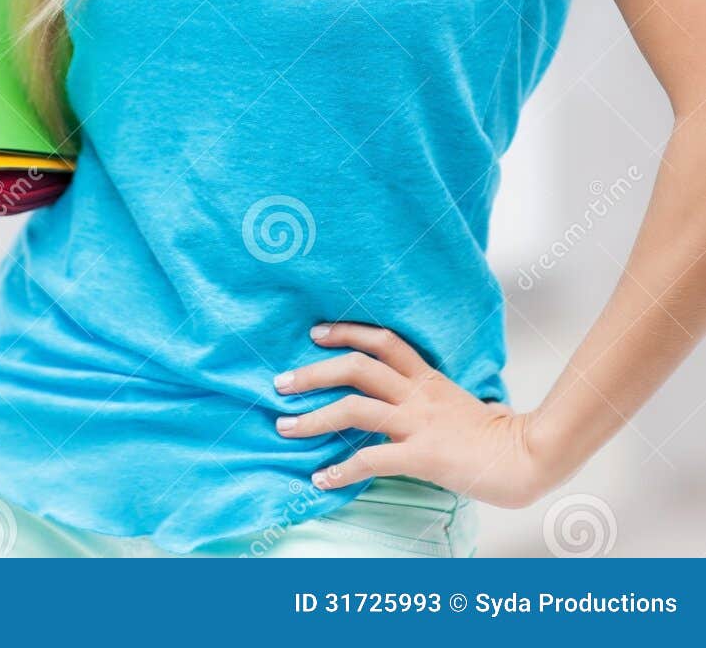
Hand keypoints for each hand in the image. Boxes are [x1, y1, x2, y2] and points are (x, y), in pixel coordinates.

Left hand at [273, 320, 552, 509]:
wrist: (528, 457)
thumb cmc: (499, 438)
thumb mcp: (461, 405)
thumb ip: (434, 401)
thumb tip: (412, 406)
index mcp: (429, 378)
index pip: (383, 340)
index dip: (347, 331)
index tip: (316, 332)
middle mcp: (418, 394)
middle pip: (357, 366)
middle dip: (314, 371)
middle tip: (281, 382)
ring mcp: (419, 422)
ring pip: (354, 407)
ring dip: (313, 417)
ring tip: (285, 427)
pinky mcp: (422, 454)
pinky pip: (371, 459)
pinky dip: (341, 468)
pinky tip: (321, 478)